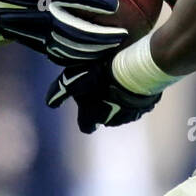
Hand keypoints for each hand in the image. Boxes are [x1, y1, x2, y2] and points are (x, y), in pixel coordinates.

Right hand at [0, 0, 128, 61]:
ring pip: (69, 47)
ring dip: (93, 50)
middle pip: (74, 31)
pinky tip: (96, 54)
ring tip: (115, 47)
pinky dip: (79, 55)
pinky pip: (59, 52)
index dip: (93, 3)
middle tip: (123, 34)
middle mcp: (36, 15)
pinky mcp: (32, 44)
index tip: (114, 5)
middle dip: (99, 36)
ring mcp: (34, 33)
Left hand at [45, 61, 161, 132]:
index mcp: (93, 116)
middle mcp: (112, 120)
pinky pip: (140, 105)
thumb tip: (49, 103)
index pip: (86, 126)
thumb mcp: (75, 78)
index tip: (87, 108)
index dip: (86, 118)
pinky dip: (136, 98)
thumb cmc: (102, 73)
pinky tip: (134, 83)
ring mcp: (131, 115)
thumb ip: (61, 91)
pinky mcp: (147, 106)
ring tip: (120, 84)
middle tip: (104, 89)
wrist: (135, 68)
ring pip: (123, 113)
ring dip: (121, 103)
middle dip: (104, 108)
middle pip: (106, 119)